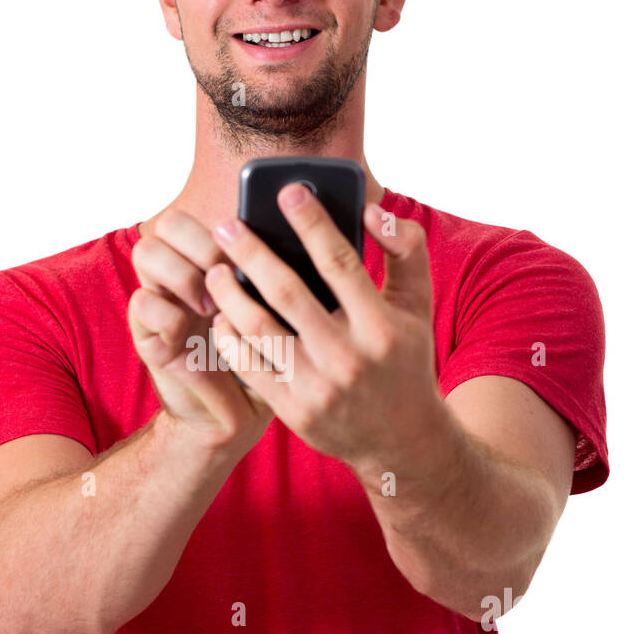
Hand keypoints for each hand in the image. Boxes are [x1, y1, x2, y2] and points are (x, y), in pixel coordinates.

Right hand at [129, 208, 273, 454]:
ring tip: (211, 306)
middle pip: (168, 223)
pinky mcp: (148, 337)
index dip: (220, 224)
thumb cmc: (271, 361)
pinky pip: (142, 303)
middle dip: (201, 242)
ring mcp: (160, 303)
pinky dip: (171, 313)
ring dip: (184, 274)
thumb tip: (310, 236)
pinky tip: (196, 333)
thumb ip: (287, 276)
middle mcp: (180, 276)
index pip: (203, 210)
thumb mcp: (285, 314)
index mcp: (212, 264)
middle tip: (227, 272)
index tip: (253, 251)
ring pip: (147, 253)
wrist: (239, 415)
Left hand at [202, 186, 444, 482]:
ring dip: (230, 294)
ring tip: (214, 270)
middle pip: (287, 292)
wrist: (402, 441)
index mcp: (381, 326)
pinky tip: (221, 315)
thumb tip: (370, 210)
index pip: (340, 263)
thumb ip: (405, 250)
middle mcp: (348, 357)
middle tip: (226, 226)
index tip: (287, 192)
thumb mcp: (418, 305)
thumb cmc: (405, 358)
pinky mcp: (294, 412)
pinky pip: (249, 366)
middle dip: (251, 252)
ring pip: (259, 329)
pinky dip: (229, 337)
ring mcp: (318, 388)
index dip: (312, 223)